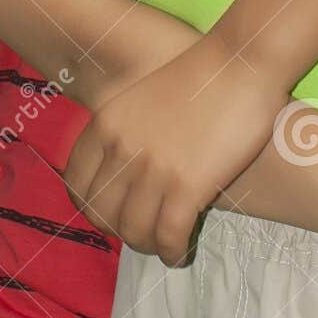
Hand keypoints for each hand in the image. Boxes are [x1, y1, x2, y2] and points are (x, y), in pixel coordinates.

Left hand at [64, 34, 287, 265]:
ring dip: (147, 246)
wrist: (241, 63)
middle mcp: (121, 149)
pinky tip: (180, 254)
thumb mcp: (143, 96)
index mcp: (106, 123)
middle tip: (140, 235)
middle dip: (119, 232)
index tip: (109, 215)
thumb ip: (126, 129)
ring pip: (134, 231)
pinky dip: (172, 252)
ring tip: (162, 247)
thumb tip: (125, 166)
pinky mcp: (187, 186)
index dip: (91, 208)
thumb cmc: (202, 74)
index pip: (77, 183)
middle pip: (102, 213)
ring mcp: (153, 169)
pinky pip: (168, 235)